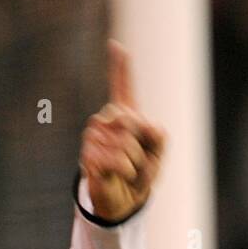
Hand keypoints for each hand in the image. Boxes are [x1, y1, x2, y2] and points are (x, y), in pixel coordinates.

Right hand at [79, 39, 166, 221]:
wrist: (124, 202)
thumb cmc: (140, 176)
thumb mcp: (158, 155)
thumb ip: (158, 136)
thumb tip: (143, 124)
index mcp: (124, 116)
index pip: (122, 88)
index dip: (120, 67)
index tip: (116, 46)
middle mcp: (106, 121)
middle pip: (131, 121)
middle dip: (143, 145)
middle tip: (137, 160)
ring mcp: (94, 136)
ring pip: (126, 143)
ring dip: (135, 162)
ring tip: (127, 170)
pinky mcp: (88, 155)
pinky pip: (118, 159)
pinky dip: (127, 171)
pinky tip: (118, 176)